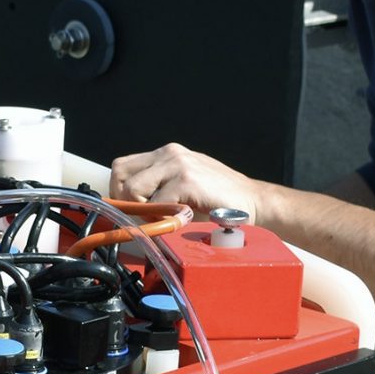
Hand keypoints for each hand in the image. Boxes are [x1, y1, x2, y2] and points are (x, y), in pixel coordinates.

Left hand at [109, 142, 266, 221]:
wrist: (254, 202)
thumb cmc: (221, 199)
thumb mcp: (186, 185)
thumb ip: (161, 188)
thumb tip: (130, 207)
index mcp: (167, 154)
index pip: (123, 167)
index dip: (120, 191)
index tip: (132, 210)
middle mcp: (169, 153)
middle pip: (120, 174)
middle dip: (125, 201)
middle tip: (143, 217)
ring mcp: (178, 164)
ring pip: (133, 189)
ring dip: (143, 211)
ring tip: (164, 219)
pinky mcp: (187, 180)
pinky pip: (157, 203)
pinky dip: (163, 219)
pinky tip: (181, 221)